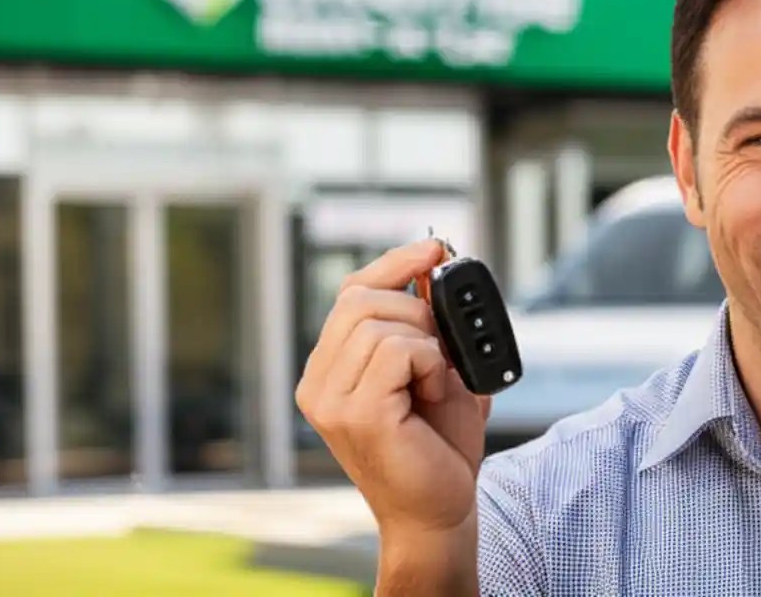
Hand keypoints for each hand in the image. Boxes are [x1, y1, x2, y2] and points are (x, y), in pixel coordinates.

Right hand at [296, 239, 491, 533]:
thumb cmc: (440, 447)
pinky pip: (396, 350)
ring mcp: (330, 400)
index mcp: (330, 371)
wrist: (441, 511)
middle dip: (415, 310)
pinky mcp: (355, 413)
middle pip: (359, 299)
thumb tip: (431, 262)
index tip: (434, 248)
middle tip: (440, 352)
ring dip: (426, 343)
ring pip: (379, 321)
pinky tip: (432, 394)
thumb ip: (427, 323)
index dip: (393, 264)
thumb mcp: (436, 371)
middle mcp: (318, 383)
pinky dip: (430, 363)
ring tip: (434, 383)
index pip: (350, 293)